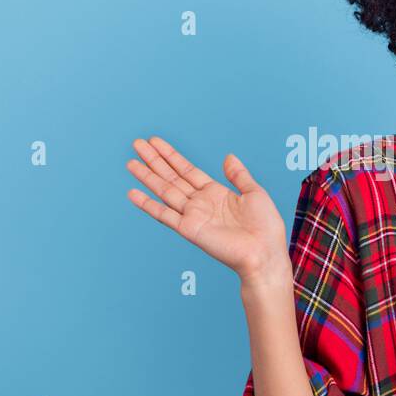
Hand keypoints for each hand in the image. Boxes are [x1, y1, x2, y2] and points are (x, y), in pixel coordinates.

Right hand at [126, 137, 290, 283]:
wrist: (264, 253)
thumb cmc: (265, 227)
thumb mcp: (255, 193)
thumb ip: (238, 175)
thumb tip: (228, 157)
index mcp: (215, 193)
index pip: (187, 169)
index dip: (171, 155)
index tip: (155, 142)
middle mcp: (200, 203)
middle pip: (171, 177)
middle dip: (154, 160)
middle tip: (137, 144)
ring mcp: (192, 216)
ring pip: (164, 191)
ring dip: (147, 177)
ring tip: (131, 162)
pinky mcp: (189, 230)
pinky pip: (164, 215)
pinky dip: (148, 205)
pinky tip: (133, 193)